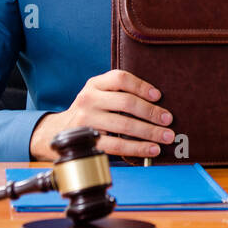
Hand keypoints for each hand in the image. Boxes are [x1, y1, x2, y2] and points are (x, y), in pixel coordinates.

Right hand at [29, 69, 173, 160]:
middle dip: (152, 112)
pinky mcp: (89, 141)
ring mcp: (87, 121)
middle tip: (168, 119)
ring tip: (166, 136)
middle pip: (126, 103)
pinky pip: (118, 145)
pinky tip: (151, 149)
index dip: (142, 86)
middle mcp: (89, 99)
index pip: (121, 78)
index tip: (158, 96)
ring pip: (125, 125)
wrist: (59, 132)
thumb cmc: (90, 112)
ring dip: (150, 132)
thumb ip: (119, 93)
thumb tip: (156, 102)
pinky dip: (138, 148)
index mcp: (95, 84)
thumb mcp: (98, 94)